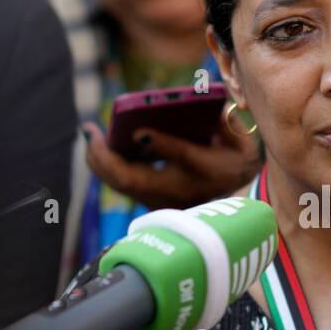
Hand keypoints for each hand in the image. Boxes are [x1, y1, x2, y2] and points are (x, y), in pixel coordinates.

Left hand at [82, 113, 261, 209]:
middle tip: (89, 129)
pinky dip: (115, 160)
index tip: (99, 133)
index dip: (109, 156)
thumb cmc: (230, 161)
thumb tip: (140, 134)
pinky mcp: (155, 195)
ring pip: (118, 182)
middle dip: (98, 155)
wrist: (242, 181)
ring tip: (94, 134)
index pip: (128, 177)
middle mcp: (161, 199)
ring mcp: (157, 200)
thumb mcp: (207, 150)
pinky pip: (126, 179)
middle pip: (116, 181)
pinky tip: (112, 140)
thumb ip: (173, 144)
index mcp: (174, 188)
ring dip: (103, 158)